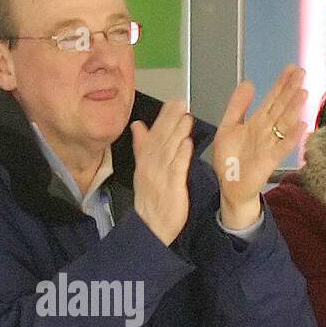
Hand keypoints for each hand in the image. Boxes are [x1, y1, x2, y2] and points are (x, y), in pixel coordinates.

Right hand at [132, 99, 193, 245]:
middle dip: (171, 119)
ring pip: (169, 150)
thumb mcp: (143, 169)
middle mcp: (152, 165)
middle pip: (162, 138)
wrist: (150, 225)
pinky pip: (176, 169)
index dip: (164, 117)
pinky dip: (181, 156)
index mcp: (147, 160)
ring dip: (177, 132)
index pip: (155, 134)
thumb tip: (138, 125)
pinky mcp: (171, 188)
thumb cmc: (151, 198)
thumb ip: (142, 146)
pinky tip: (187, 143)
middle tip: (181, 102)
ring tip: (186, 116)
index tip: (173, 101)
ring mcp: (161, 176)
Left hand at [214, 64, 307, 227]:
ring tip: (303, 93)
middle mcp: (267, 131)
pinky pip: (283, 146)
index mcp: (257, 121)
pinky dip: (292, 137)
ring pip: (284, 123)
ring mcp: (270, 144)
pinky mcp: (270, 160)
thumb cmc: (230, 160)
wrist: (229, 185)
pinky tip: (302, 126)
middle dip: (291, 90)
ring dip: (294, 109)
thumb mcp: (228, 126)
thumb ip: (238, 106)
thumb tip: (249, 83)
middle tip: (301, 73)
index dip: (281, 84)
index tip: (291, 69)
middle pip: (281, 107)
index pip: (272, 99)